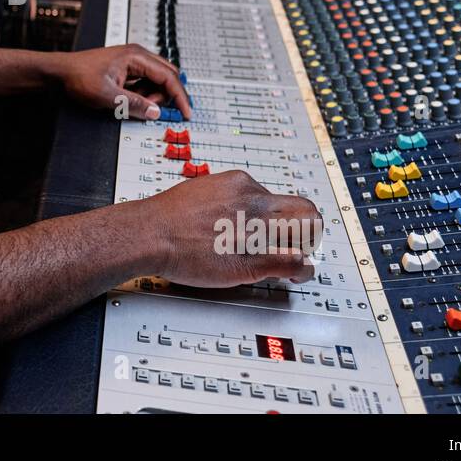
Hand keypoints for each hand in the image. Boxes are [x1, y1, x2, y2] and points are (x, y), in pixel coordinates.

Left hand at [54, 43, 190, 119]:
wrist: (59, 72)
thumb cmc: (78, 76)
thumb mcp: (107, 95)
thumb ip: (133, 104)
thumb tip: (155, 112)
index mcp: (136, 56)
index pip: (169, 76)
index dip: (180, 96)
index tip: (185, 112)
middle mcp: (137, 55)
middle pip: (167, 77)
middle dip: (164, 96)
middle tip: (150, 110)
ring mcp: (132, 62)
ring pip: (156, 81)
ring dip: (150, 96)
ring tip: (128, 103)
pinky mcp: (127, 70)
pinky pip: (144, 83)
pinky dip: (141, 95)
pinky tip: (125, 100)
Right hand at [141, 170, 320, 286]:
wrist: (152, 234)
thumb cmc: (167, 217)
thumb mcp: (202, 190)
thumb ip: (224, 199)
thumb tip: (230, 208)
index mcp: (242, 185)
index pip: (279, 197)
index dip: (281, 215)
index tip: (275, 227)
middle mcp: (255, 204)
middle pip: (306, 209)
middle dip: (306, 227)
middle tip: (298, 241)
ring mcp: (258, 230)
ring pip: (308, 235)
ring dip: (306, 248)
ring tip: (296, 259)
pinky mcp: (255, 259)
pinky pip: (297, 262)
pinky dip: (303, 270)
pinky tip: (296, 275)